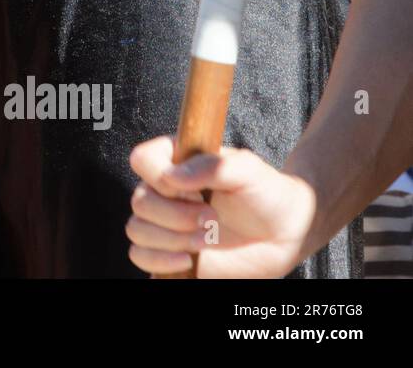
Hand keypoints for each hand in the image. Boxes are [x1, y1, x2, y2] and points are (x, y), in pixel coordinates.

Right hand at [127, 136, 316, 277]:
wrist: (284, 234)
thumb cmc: (266, 194)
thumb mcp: (248, 170)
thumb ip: (212, 166)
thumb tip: (172, 176)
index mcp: (176, 162)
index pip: (143, 160)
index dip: (160, 176)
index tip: (194, 190)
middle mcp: (163, 192)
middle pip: (139, 201)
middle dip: (176, 215)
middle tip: (211, 219)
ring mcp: (163, 223)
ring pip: (137, 230)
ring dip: (172, 239)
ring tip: (207, 240)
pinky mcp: (167, 252)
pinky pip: (140, 257)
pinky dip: (159, 261)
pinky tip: (188, 260)